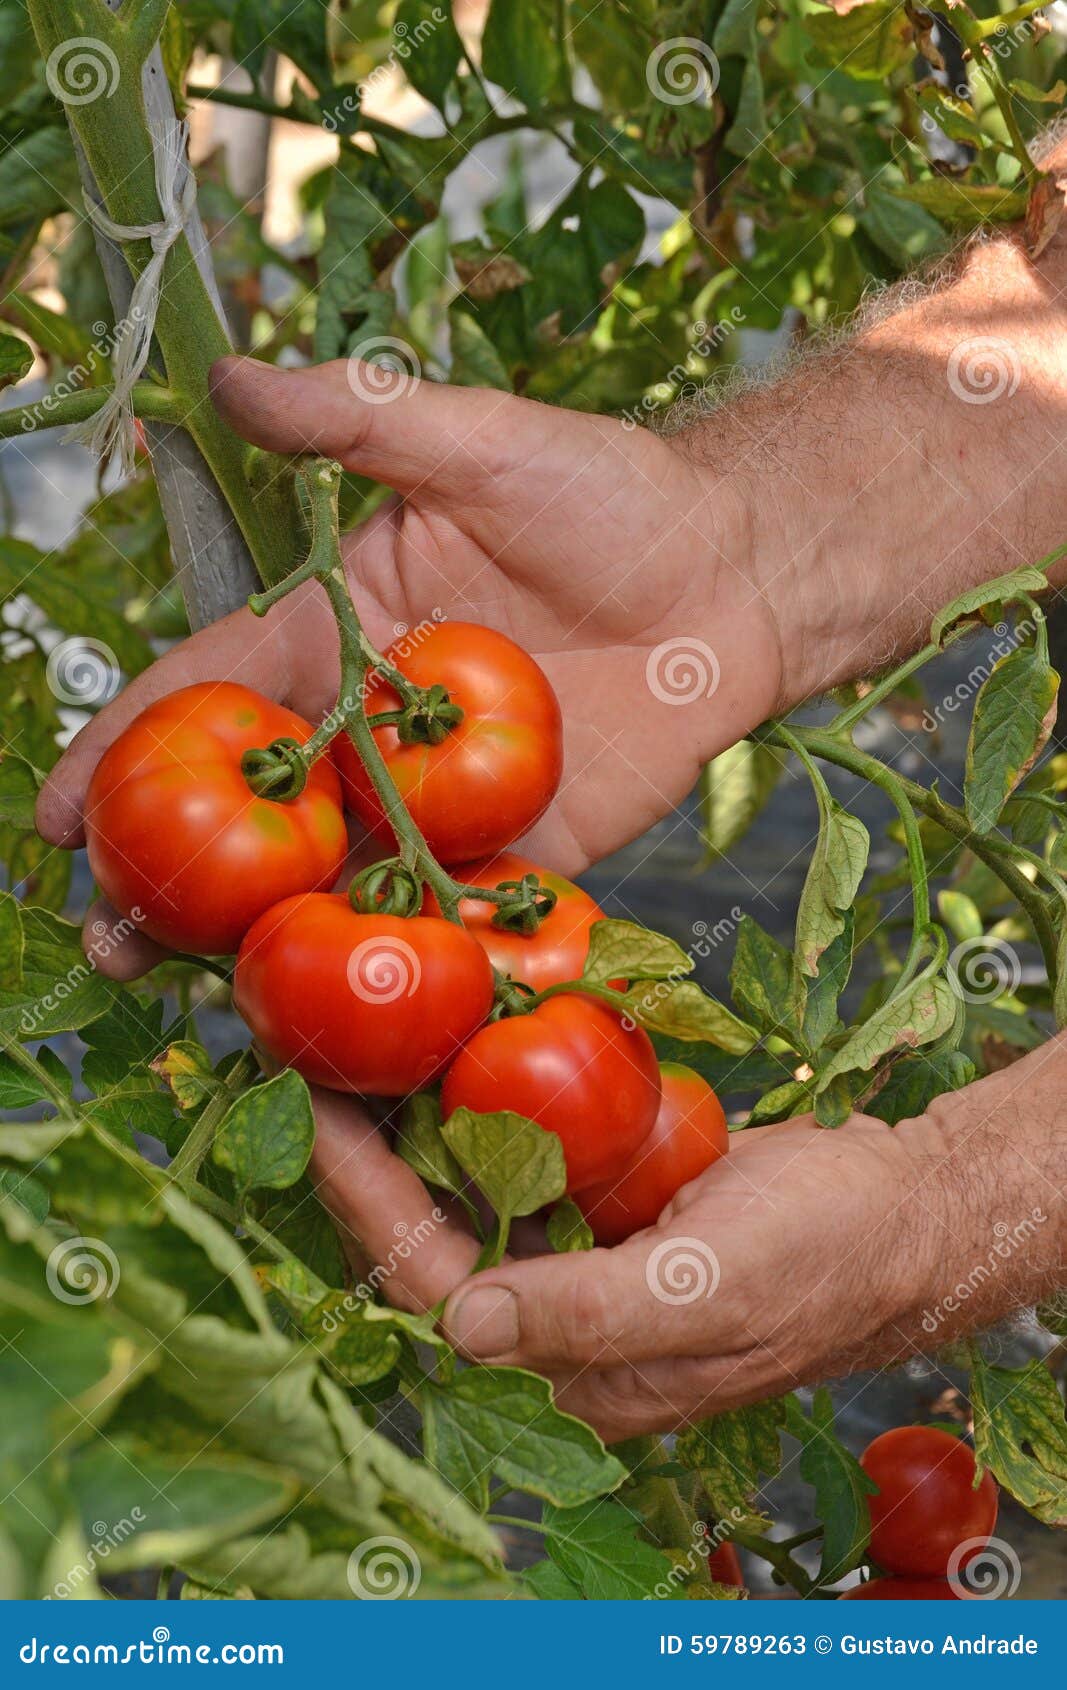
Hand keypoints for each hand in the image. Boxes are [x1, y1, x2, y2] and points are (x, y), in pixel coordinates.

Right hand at [36, 357, 784, 972]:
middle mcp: (372, 727)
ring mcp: (440, 800)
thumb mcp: (479, 441)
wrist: (740, 576)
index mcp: (338, 632)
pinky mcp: (518, 853)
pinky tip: (341, 1018)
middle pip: (253, 810)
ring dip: (261, 938)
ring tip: (189, 996)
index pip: (211, 694)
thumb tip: (228, 374)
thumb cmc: (611, 495)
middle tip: (104, 936)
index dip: (129, 750)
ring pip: (331, 879)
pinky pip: (444, 914)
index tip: (55, 816)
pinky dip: (394, 964)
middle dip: (174, 873)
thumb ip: (358, 420)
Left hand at [312, 1047, 1066, 1441]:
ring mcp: (581, 1263)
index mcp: (573, 1369)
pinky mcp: (605, 1213)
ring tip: (366, 1043)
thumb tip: (460, 1323)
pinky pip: (521, 1163)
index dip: (367, 1203)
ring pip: (468, 1196)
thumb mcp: (709, 1288)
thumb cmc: (826, 1256)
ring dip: (416, 1125)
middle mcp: (560, 1326)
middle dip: (369, 1158)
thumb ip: (586, 1313)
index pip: (431, 1288)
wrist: (909, 1210)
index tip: (321, 1109)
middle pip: (432, 1239)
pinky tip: (456, 1050)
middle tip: (318, 1059)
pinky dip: (484, 1110)